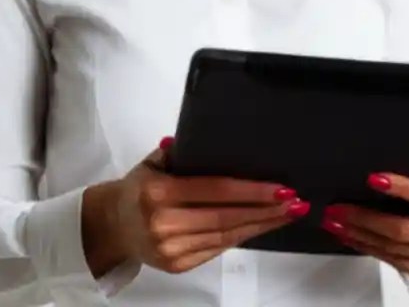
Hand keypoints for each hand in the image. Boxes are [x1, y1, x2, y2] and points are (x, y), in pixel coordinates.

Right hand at [82, 138, 310, 276]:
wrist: (112, 226)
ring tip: (288, 214)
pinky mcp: (178, 265)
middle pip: (226, 217)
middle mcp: (164, 223)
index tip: (282, 189)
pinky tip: (261, 225)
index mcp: (158, 192)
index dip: (252, 191)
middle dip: (266, 210)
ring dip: (261, 225)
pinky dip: (243, 236)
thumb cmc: (139, 188)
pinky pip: (218, 249)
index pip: (215, 190)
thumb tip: (225, 142)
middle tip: (296, 203)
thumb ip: (185, 152)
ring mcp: (171, 249)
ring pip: (226, 237)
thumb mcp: (154, 162)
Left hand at [321, 171, 408, 283]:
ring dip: (360, 234)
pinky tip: (350, 235)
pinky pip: (394, 261)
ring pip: (396, 248)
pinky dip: (368, 247)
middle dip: (366, 218)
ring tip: (335, 221)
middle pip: (405, 229)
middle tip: (337, 207)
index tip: (372, 179)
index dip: (402, 187)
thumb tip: (382, 164)